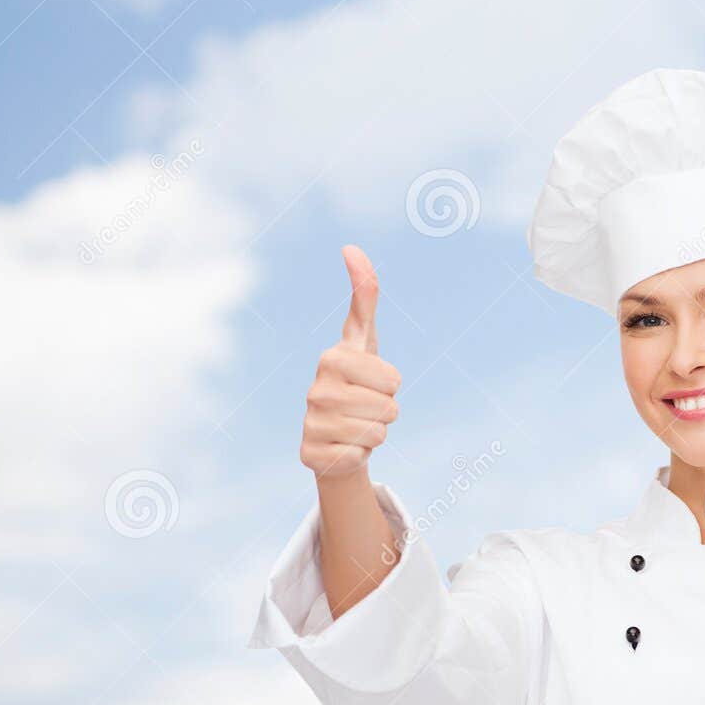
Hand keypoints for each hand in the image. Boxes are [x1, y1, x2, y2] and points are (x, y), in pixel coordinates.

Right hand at [301, 245, 401, 483]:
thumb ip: (364, 296)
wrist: (333, 433)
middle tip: (365, 407)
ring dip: (375, 433)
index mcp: (332, 358)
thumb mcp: (363, 340)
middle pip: (389, 408)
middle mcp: (316, 389)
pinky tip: (343, 446)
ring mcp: (311, 423)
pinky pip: (360, 457)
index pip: (393, 379)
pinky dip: (359, 455)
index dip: (391, 384)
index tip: (371, 380)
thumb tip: (351, 247)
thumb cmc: (355, 380)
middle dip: (386, 412)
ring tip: (355, 425)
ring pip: (378, 434)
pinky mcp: (311, 455)